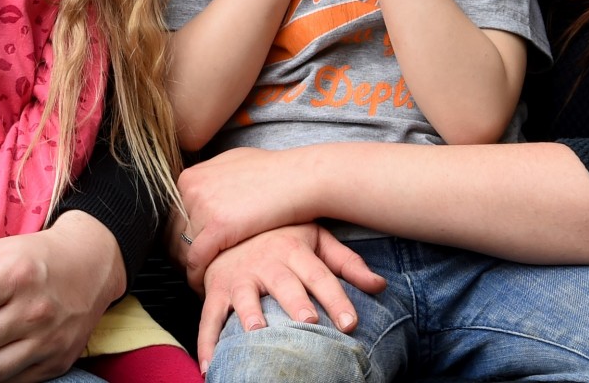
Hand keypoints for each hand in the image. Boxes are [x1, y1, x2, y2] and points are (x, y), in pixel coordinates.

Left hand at [177, 147, 314, 276]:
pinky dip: (197, 277)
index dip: (177, 236)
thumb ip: (211, 178)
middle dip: (177, 254)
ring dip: (187, 268)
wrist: (299, 178)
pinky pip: (197, 260)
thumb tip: (202, 190)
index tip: (184, 251)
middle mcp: (190, 189)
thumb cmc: (274, 172)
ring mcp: (202, 206)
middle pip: (171, 231)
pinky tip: (205, 287)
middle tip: (188, 271)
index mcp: (191, 176)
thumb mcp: (233, 163)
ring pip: (182, 248)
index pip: (170, 214)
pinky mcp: (217, 226)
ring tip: (198, 281)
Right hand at [195, 225, 386, 366]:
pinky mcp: (217, 290)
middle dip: (296, 303)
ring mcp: (239, 276)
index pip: (320, 275)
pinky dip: (207, 341)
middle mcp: (267, 262)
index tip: (351, 322)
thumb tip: (380, 285)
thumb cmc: (280, 236)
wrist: (229, 223)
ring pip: (245, 297)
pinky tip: (210, 364)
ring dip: (250, 314)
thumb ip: (347, 264)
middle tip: (309, 322)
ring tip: (257, 332)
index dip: (336, 297)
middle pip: (285, 283)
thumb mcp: (316, 239)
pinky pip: (210, 316)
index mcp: (294, 250)